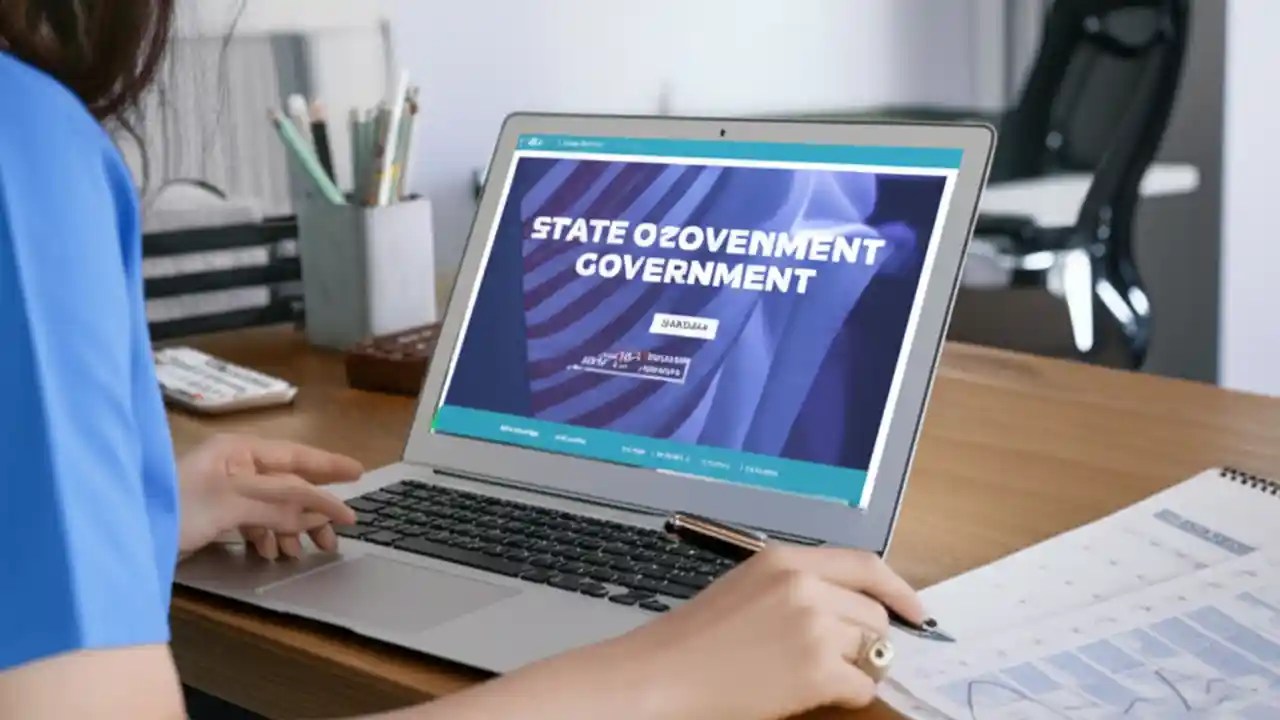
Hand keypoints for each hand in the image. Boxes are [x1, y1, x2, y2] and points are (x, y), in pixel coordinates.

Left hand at [176, 434, 361, 558]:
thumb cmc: (175, 507)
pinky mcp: (214, 515)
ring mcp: (224, 491)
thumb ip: (281, 504)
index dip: (329, 466)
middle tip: (336, 536)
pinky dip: (267, 537)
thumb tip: (322, 511)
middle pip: (288, 485)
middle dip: (313, 511)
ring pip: (274, 508)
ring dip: (292, 529)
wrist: (122, 536)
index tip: (359, 474)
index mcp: (239, 451)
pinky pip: (254, 522)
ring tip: (306, 553)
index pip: (295, 457)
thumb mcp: (232, 502)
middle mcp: (235, 467)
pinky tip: (272, 552)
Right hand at [605, 545, 925, 719]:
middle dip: (868, 642)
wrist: (661, 677)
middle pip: (873, 614)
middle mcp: (805, 585)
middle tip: (843, 661)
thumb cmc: (694, 640)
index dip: (898, 590)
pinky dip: (848, 695)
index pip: (866, 565)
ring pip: (872, 650)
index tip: (916, 612)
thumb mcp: (747, 589)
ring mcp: (814, 626)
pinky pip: (862, 685)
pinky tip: (813, 694)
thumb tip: (850, 613)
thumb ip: (797, 589)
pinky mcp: (816, 668)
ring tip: (817, 678)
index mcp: (785, 560)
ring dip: (856, 669)